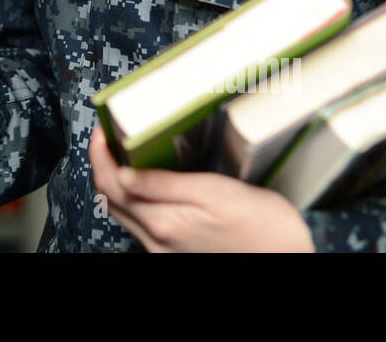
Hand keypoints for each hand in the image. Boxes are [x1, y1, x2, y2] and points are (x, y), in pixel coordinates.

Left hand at [89, 124, 314, 251]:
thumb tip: (122, 172)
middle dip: (103, 164)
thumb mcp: (214, 192)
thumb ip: (164, 184)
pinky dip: (134, 198)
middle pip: (110, 198)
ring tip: (124, 153)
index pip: (110, 183)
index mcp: (162, 221)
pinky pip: (140, 223)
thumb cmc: (261, 224)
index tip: (101, 130)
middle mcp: (156, 240)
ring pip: (123, 211)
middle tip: (110, 136)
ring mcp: (163, 249)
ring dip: (116, 181)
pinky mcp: (173, 252)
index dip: (99, 153)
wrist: (286, 256)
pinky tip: (146, 182)